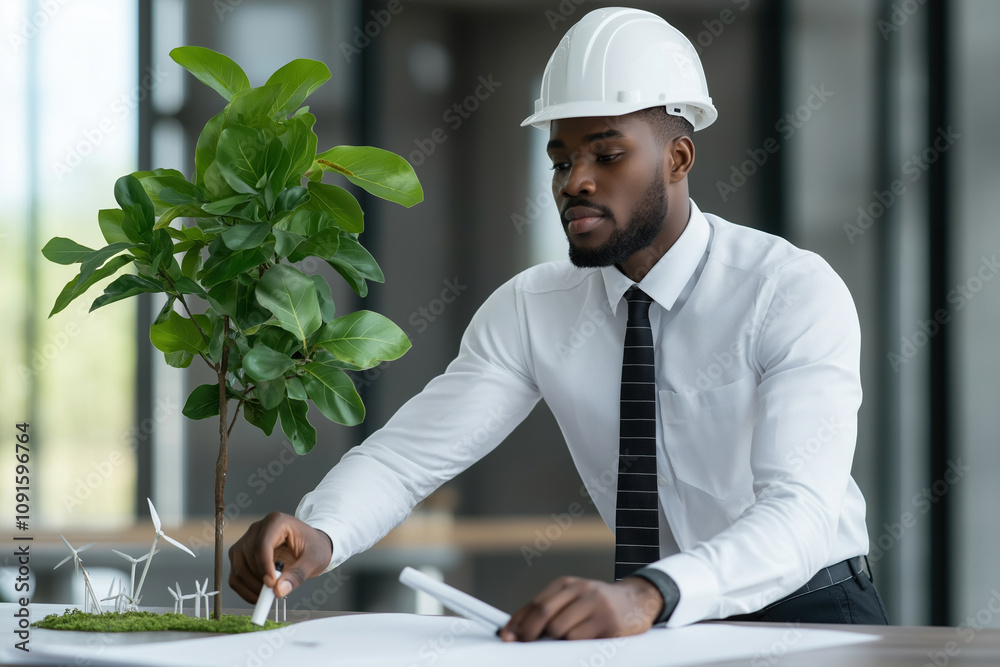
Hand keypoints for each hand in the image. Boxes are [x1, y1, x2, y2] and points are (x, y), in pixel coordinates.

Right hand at [228, 511, 332, 602]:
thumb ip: (298, 574)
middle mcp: (257, 529)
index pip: (261, 544)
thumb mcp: (314, 559)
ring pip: (238, 569)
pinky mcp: (241, 556)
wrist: (311, 545)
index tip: (272, 585)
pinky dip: (245, 590)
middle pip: (248, 558)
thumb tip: (279, 590)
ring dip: (252, 587)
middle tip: (276, 592)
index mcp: (276, 522)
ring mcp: (246, 542)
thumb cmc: (314, 547)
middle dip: (260, 580)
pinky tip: (260, 595)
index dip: (264, 566)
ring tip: (272, 593)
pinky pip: (235, 577)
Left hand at [500, 576, 663, 641]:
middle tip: (525, 645)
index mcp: (567, 584)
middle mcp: (581, 590)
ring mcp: (596, 606)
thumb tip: (515, 630)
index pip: (535, 604)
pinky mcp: (610, 624)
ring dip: (555, 642)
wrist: (637, 601)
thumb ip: (547, 610)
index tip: (507, 636)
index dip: (518, 622)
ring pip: (561, 630)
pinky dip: (574, 646)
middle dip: (530, 634)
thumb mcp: (572, 598)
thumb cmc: (598, 603)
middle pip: (545, 614)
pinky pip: (580, 640)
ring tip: (563, 641)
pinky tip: (582, 641)